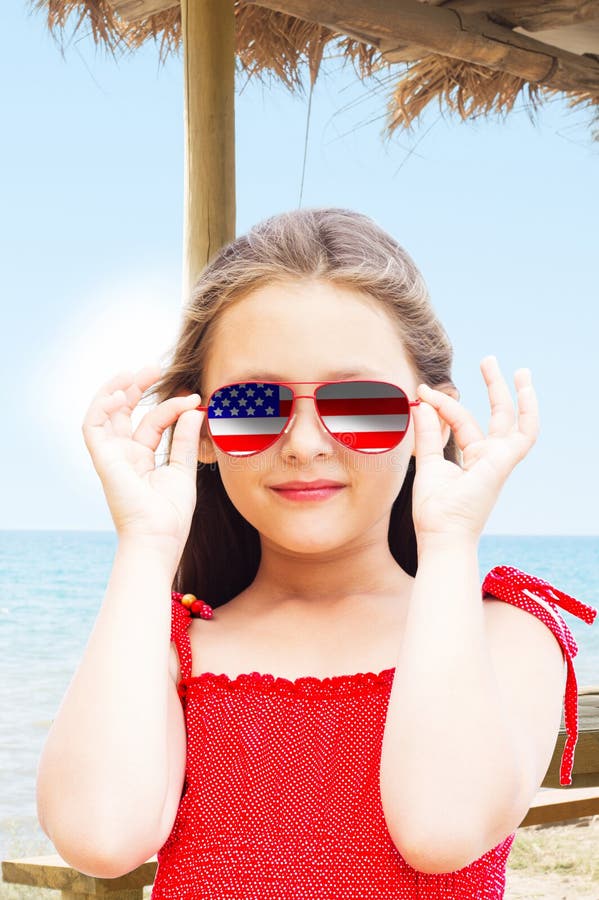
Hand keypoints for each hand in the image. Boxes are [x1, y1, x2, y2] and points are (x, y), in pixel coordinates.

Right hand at [81, 364, 204, 551]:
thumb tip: (193, 409)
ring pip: (105, 414)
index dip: (172, 407)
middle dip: (138, 387)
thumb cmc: (171, 515)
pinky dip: (103, 406)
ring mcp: (111, 457)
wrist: (160, 538)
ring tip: (136, 372)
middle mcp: (124, 455)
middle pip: (124, 412)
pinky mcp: (103, 461)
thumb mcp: (184, 470)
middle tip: (156, 368)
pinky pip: (92, 427)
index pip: (154, 422)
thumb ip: (186, 439)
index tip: (195, 399)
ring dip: (117, 390)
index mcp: (143, 459)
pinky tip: (122, 392)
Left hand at [411, 355, 538, 545]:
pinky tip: (525, 388)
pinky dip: (528, 411)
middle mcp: (488, 458)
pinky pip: (525, 434)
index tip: (422, 392)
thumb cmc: (434, 511)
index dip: (442, 404)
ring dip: (510, 392)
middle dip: (492, 387)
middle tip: (488, 359)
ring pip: (510, 419)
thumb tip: (422, 402)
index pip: (460, 422)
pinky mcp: (504, 462)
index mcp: (472, 460)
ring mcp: (498, 460)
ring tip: (509, 365)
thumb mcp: (428, 464)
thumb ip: (428, 433)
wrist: (441, 534)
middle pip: (495, 416)